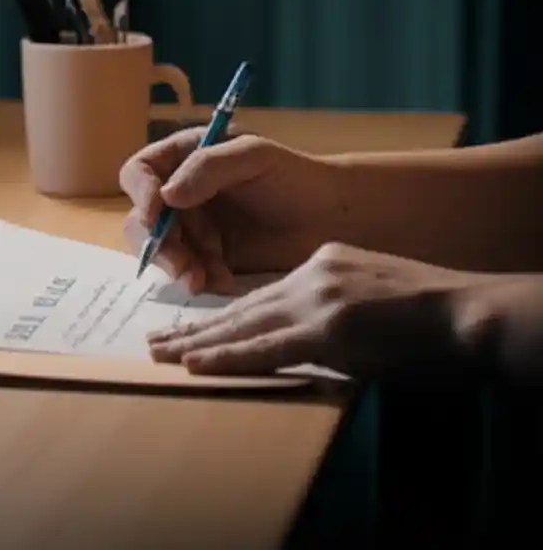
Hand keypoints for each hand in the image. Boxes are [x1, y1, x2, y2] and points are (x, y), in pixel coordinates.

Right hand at [120, 128, 344, 294]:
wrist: (332, 218)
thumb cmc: (296, 177)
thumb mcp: (255, 157)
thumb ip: (209, 167)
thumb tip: (166, 196)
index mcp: (184, 157)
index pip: (140, 171)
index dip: (141, 193)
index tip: (157, 215)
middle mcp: (179, 192)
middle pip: (142, 217)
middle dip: (158, 243)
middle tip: (181, 263)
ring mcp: (190, 228)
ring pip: (159, 249)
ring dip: (176, 265)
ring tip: (203, 278)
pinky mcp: (205, 258)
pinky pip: (185, 271)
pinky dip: (199, 278)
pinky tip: (224, 281)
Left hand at [145, 242, 484, 377]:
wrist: (470, 313)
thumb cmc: (433, 313)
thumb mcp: (374, 292)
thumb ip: (336, 303)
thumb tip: (313, 331)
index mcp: (323, 263)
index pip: (262, 294)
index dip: (224, 315)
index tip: (192, 329)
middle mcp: (312, 275)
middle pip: (242, 307)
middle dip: (196, 328)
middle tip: (156, 341)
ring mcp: (317, 301)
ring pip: (242, 325)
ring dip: (197, 343)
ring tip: (160, 354)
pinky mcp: (326, 330)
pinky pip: (263, 347)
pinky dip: (225, 357)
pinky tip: (194, 363)